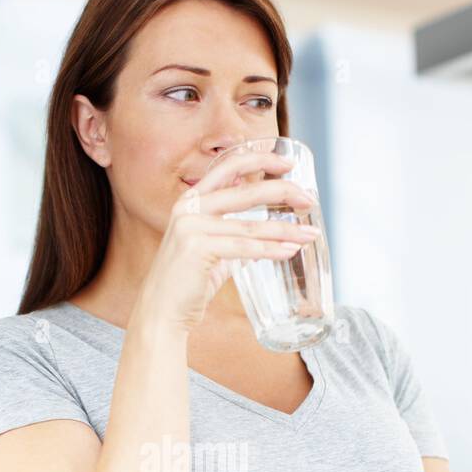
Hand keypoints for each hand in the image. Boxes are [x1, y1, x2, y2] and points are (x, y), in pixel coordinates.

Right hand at [134, 149, 319, 332]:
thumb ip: (229, 233)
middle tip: (309, 200)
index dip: (260, 160)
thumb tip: (262, 229)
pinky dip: (271, 249)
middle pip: (246, 192)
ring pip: (250, 225)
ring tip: (309, 234)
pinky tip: (289, 251)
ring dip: (285, 229)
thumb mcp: (208, 248)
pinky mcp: (197, 249)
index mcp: (190, 201)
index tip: (288, 164)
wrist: (161, 312)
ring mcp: (191, 227)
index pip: (228, 168)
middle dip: (283, 192)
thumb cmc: (186, 284)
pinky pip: (244, 248)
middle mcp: (188, 208)